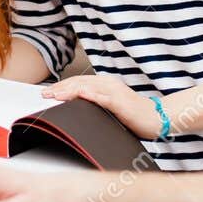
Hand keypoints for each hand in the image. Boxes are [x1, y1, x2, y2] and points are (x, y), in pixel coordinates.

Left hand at [43, 74, 163, 138]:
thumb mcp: (110, 109)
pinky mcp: (120, 102)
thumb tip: (76, 110)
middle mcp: (108, 84)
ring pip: (87, 88)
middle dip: (60, 88)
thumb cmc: (135, 115)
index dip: (62, 86)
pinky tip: (79, 95)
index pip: (79, 83)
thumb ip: (96, 106)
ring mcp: (114, 92)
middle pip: (79, 83)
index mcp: (105, 85)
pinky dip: (90, 96)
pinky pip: (102, 98)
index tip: (48, 92)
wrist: (157, 118)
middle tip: (45, 94)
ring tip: (55, 94)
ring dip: (69, 90)